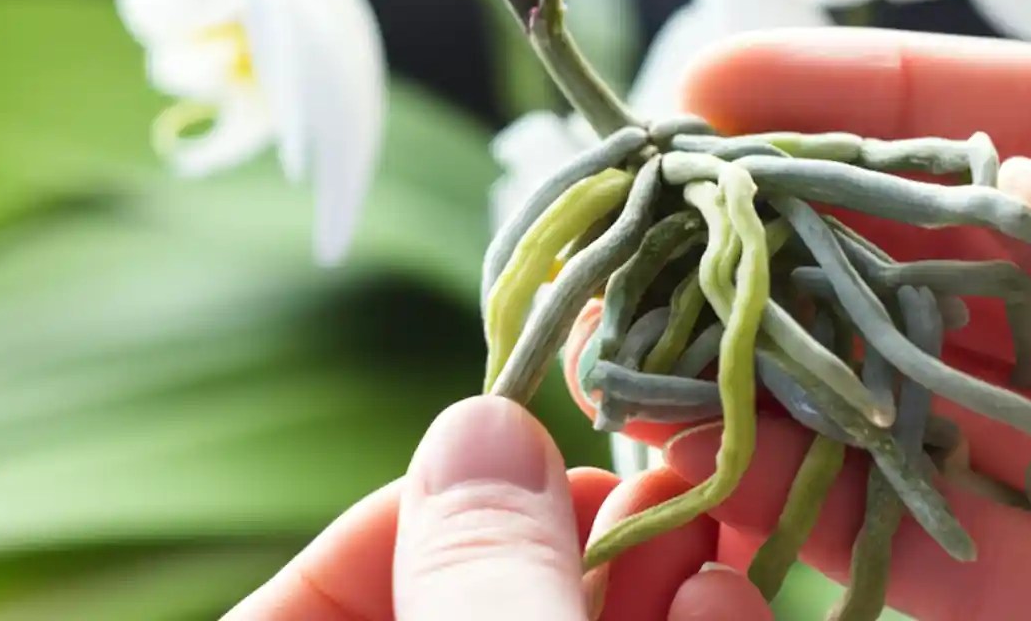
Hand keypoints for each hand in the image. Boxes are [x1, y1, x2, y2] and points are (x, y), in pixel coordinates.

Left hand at [224, 395, 773, 619]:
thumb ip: (484, 580)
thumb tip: (478, 429)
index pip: (305, 607)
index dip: (404, 522)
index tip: (505, 460)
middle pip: (472, 604)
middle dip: (565, 534)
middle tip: (638, 473)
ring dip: (648, 572)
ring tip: (697, 521)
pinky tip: (725, 598)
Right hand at [563, 28, 1030, 619]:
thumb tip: (998, 183)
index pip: (993, 129)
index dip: (852, 93)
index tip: (716, 81)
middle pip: (910, 272)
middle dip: (768, 244)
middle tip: (642, 228)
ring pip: (888, 414)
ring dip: (755, 385)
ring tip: (635, 353)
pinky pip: (920, 552)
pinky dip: (811, 511)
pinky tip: (711, 464)